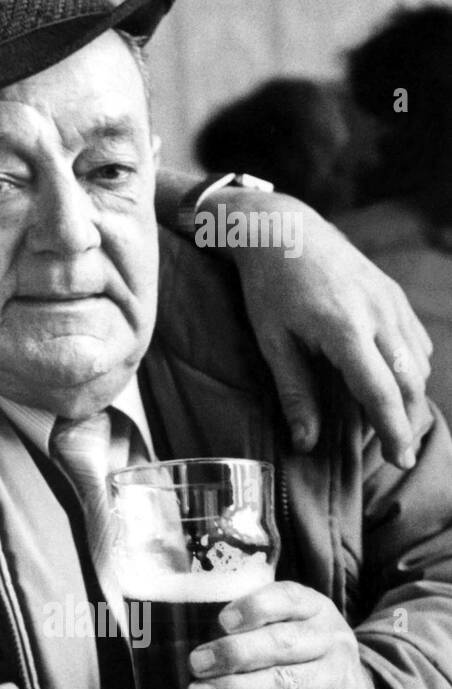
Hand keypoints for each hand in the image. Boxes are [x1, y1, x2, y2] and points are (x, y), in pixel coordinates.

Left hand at [185, 581, 387, 688]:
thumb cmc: (306, 657)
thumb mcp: (293, 628)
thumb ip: (254, 624)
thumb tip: (184, 630)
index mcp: (314, 610)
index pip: (288, 598)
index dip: (254, 608)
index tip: (221, 621)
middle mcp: (330, 642)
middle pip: (282, 643)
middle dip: (234, 653)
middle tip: (196, 663)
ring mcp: (334, 683)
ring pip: (283, 684)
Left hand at [222, 188, 431, 466]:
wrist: (285, 231)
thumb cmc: (270, 288)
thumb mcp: (273, 342)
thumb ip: (294, 392)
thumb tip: (305, 442)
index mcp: (345, 330)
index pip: (380, 392)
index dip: (393, 430)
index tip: (399, 458)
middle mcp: (378, 315)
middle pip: (410, 380)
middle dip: (409, 419)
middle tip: (398, 451)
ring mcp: (392, 302)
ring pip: (418, 361)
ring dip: (412, 394)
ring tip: (394, 421)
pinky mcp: (395, 294)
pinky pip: (416, 340)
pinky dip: (411, 366)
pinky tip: (394, 381)